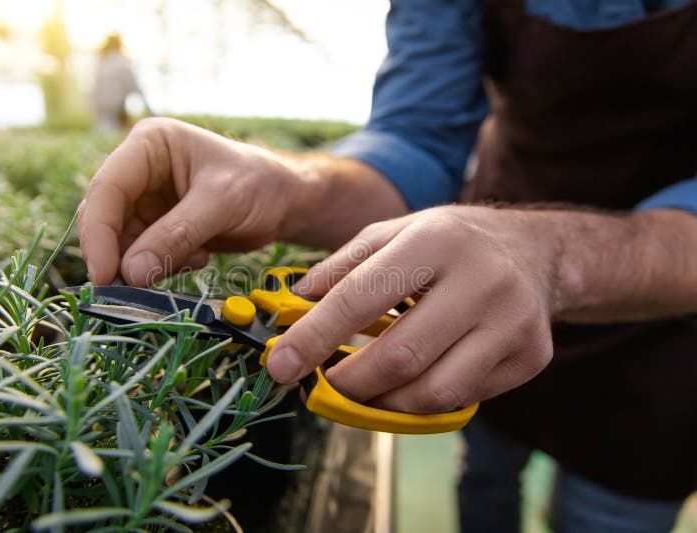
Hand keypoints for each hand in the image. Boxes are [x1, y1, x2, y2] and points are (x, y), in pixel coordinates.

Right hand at [78, 118, 318, 284]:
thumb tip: (131, 273)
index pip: (106, 189)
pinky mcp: (156, 228)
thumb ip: (176, 235)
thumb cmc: (259, 185)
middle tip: (134, 287)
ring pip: (121, 244)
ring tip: (193, 259)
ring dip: (147, 264)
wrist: (284, 202)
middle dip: (119, 255)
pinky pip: (142, 257)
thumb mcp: (221, 204)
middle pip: (105, 219)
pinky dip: (164, 266)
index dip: (98, 234)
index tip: (103, 274)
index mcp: (149, 145)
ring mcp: (146, 201)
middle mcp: (139, 171)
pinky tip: (200, 256)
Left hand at [266, 205, 558, 413]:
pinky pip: (463, 399)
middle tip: (321, 388)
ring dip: (384, 404)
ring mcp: (513, 321)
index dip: (315, 337)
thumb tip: (292, 308)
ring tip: (364, 390)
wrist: (533, 251)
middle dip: (348, 384)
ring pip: (434, 393)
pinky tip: (410, 383)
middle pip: (400, 356)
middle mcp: (482, 279)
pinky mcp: (532, 356)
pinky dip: (423, 402)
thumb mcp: (391, 234)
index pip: (362, 297)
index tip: (280, 365)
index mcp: (435, 240)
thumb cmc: (447, 243)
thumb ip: (340, 268)